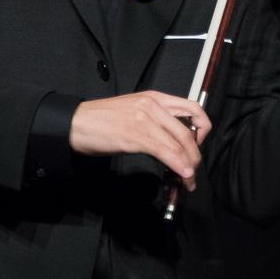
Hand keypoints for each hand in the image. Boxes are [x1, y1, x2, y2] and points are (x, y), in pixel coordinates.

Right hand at [69, 91, 210, 190]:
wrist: (76, 123)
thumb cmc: (102, 120)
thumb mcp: (134, 111)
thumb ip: (155, 120)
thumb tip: (173, 142)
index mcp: (155, 97)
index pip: (192, 108)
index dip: (203, 128)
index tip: (198, 145)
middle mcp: (153, 105)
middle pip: (187, 131)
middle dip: (196, 155)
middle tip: (195, 170)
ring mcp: (144, 120)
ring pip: (179, 144)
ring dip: (189, 166)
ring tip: (189, 181)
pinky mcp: (135, 136)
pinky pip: (164, 152)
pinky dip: (178, 165)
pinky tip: (182, 174)